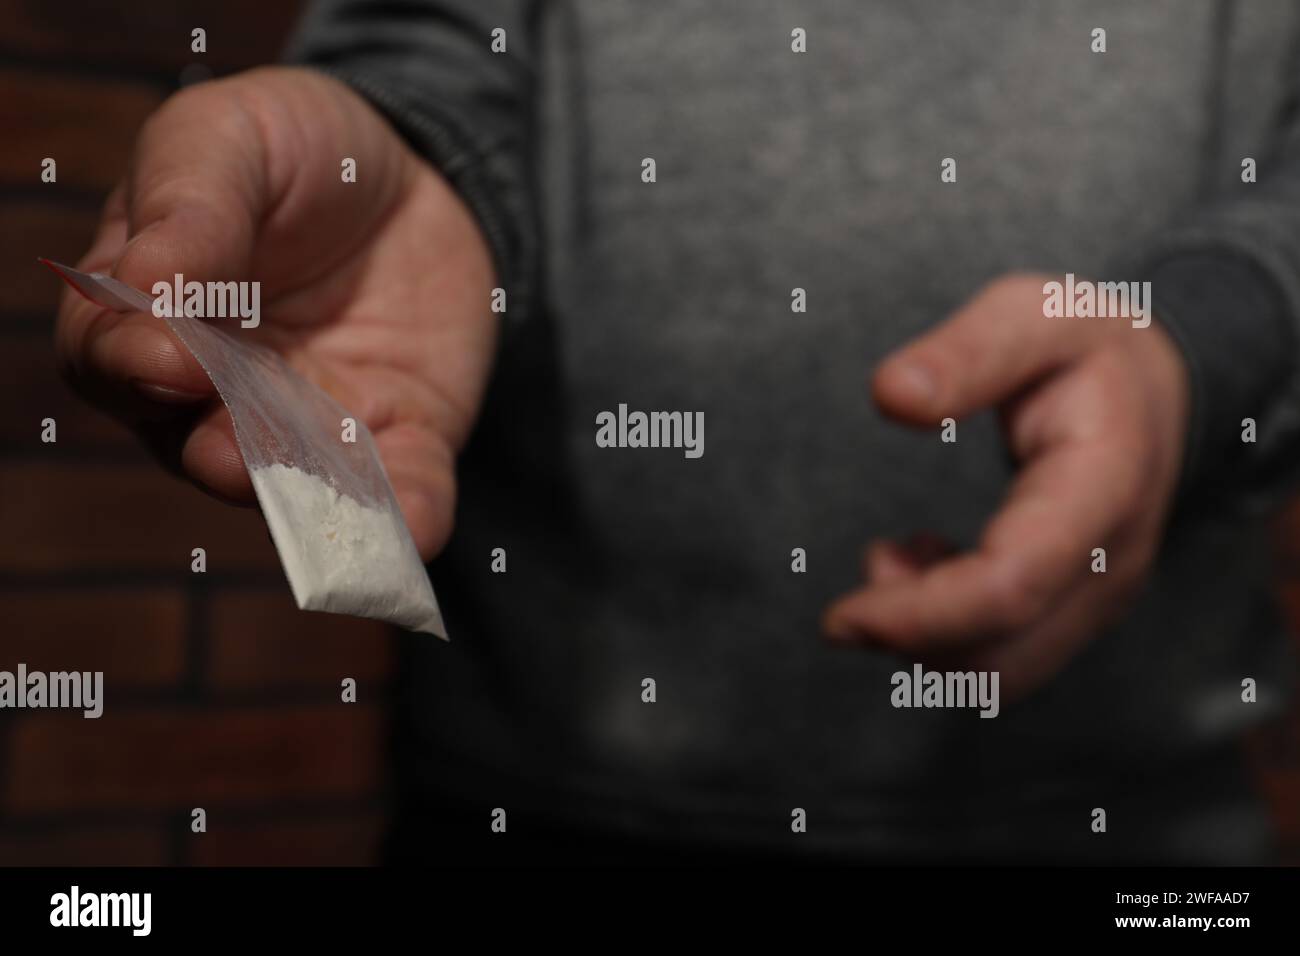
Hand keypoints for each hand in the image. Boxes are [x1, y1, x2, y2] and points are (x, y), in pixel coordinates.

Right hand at [54, 67, 495, 558]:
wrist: (418, 170)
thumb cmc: (297, 148)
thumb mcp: (230, 138)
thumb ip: (187, 204)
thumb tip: (141, 288)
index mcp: (150, 316)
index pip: (110, 360)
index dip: (131, 366)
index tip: (169, 360)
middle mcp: (221, 390)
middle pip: (196, 442)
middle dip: (217, 452)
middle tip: (232, 452)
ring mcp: (313, 422)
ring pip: (298, 483)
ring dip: (308, 499)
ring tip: (324, 506)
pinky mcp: (400, 435)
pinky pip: (402, 488)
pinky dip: (409, 513)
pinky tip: (417, 528)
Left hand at [823, 273, 1190, 697]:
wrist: (1158, 386)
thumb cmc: (1084, 348)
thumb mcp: (1032, 315)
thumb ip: (966, 352)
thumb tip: (890, 394)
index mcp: (1104, 484)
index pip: (1015, 583)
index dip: (923, 613)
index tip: (843, 614)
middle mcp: (1114, 560)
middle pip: (1006, 649)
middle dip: (910, 641)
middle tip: (842, 610)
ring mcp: (1102, 594)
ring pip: (1006, 669)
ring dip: (926, 642)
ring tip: (888, 560)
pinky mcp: (1078, 608)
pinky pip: (1011, 656)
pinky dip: (949, 637)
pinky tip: (917, 565)